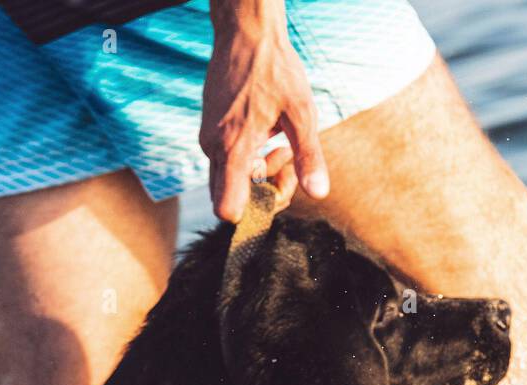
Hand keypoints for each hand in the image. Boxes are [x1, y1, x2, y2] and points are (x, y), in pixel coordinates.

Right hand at [202, 0, 329, 221]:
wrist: (246, 34)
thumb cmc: (276, 70)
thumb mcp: (301, 113)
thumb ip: (308, 156)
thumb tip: (319, 193)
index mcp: (234, 149)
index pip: (227, 209)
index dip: (256, 209)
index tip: (281, 183)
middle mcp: (213, 149)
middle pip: (232, 198)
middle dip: (263, 188)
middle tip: (286, 154)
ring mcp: (208, 139)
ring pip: (231, 178)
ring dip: (259, 169)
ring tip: (279, 137)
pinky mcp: (209, 130)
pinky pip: (227, 160)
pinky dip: (249, 155)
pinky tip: (267, 130)